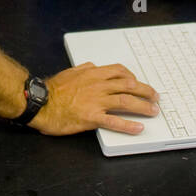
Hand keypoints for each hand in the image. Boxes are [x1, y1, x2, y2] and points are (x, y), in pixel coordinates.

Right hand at [30, 62, 158, 135]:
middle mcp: (98, 86)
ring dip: (143, 107)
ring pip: (126, 102)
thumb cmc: (52, 89)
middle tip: (155, 97)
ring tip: (153, 111)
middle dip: (145, 91)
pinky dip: (128, 125)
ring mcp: (96, 102)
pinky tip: (138, 128)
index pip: (120, 71)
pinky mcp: (92, 117)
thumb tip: (93, 66)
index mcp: (93, 74)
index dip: (133, 77)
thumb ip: (84, 69)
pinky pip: (114, 122)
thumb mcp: (70, 72)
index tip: (138, 82)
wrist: (40, 103)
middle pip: (129, 86)